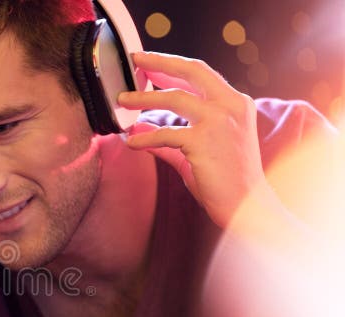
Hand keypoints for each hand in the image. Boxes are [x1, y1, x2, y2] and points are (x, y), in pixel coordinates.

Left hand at [118, 51, 271, 227]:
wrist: (246, 205)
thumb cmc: (225, 180)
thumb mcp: (197, 152)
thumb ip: (170, 140)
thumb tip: (139, 130)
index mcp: (235, 103)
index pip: (201, 74)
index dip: (172, 66)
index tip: (150, 63)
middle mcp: (230, 106)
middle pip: (192, 70)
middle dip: (160, 62)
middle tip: (135, 59)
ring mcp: (218, 121)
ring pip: (174, 98)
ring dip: (144, 98)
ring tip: (122, 100)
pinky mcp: (204, 141)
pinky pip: (165, 134)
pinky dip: (145, 138)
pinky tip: (130, 142)